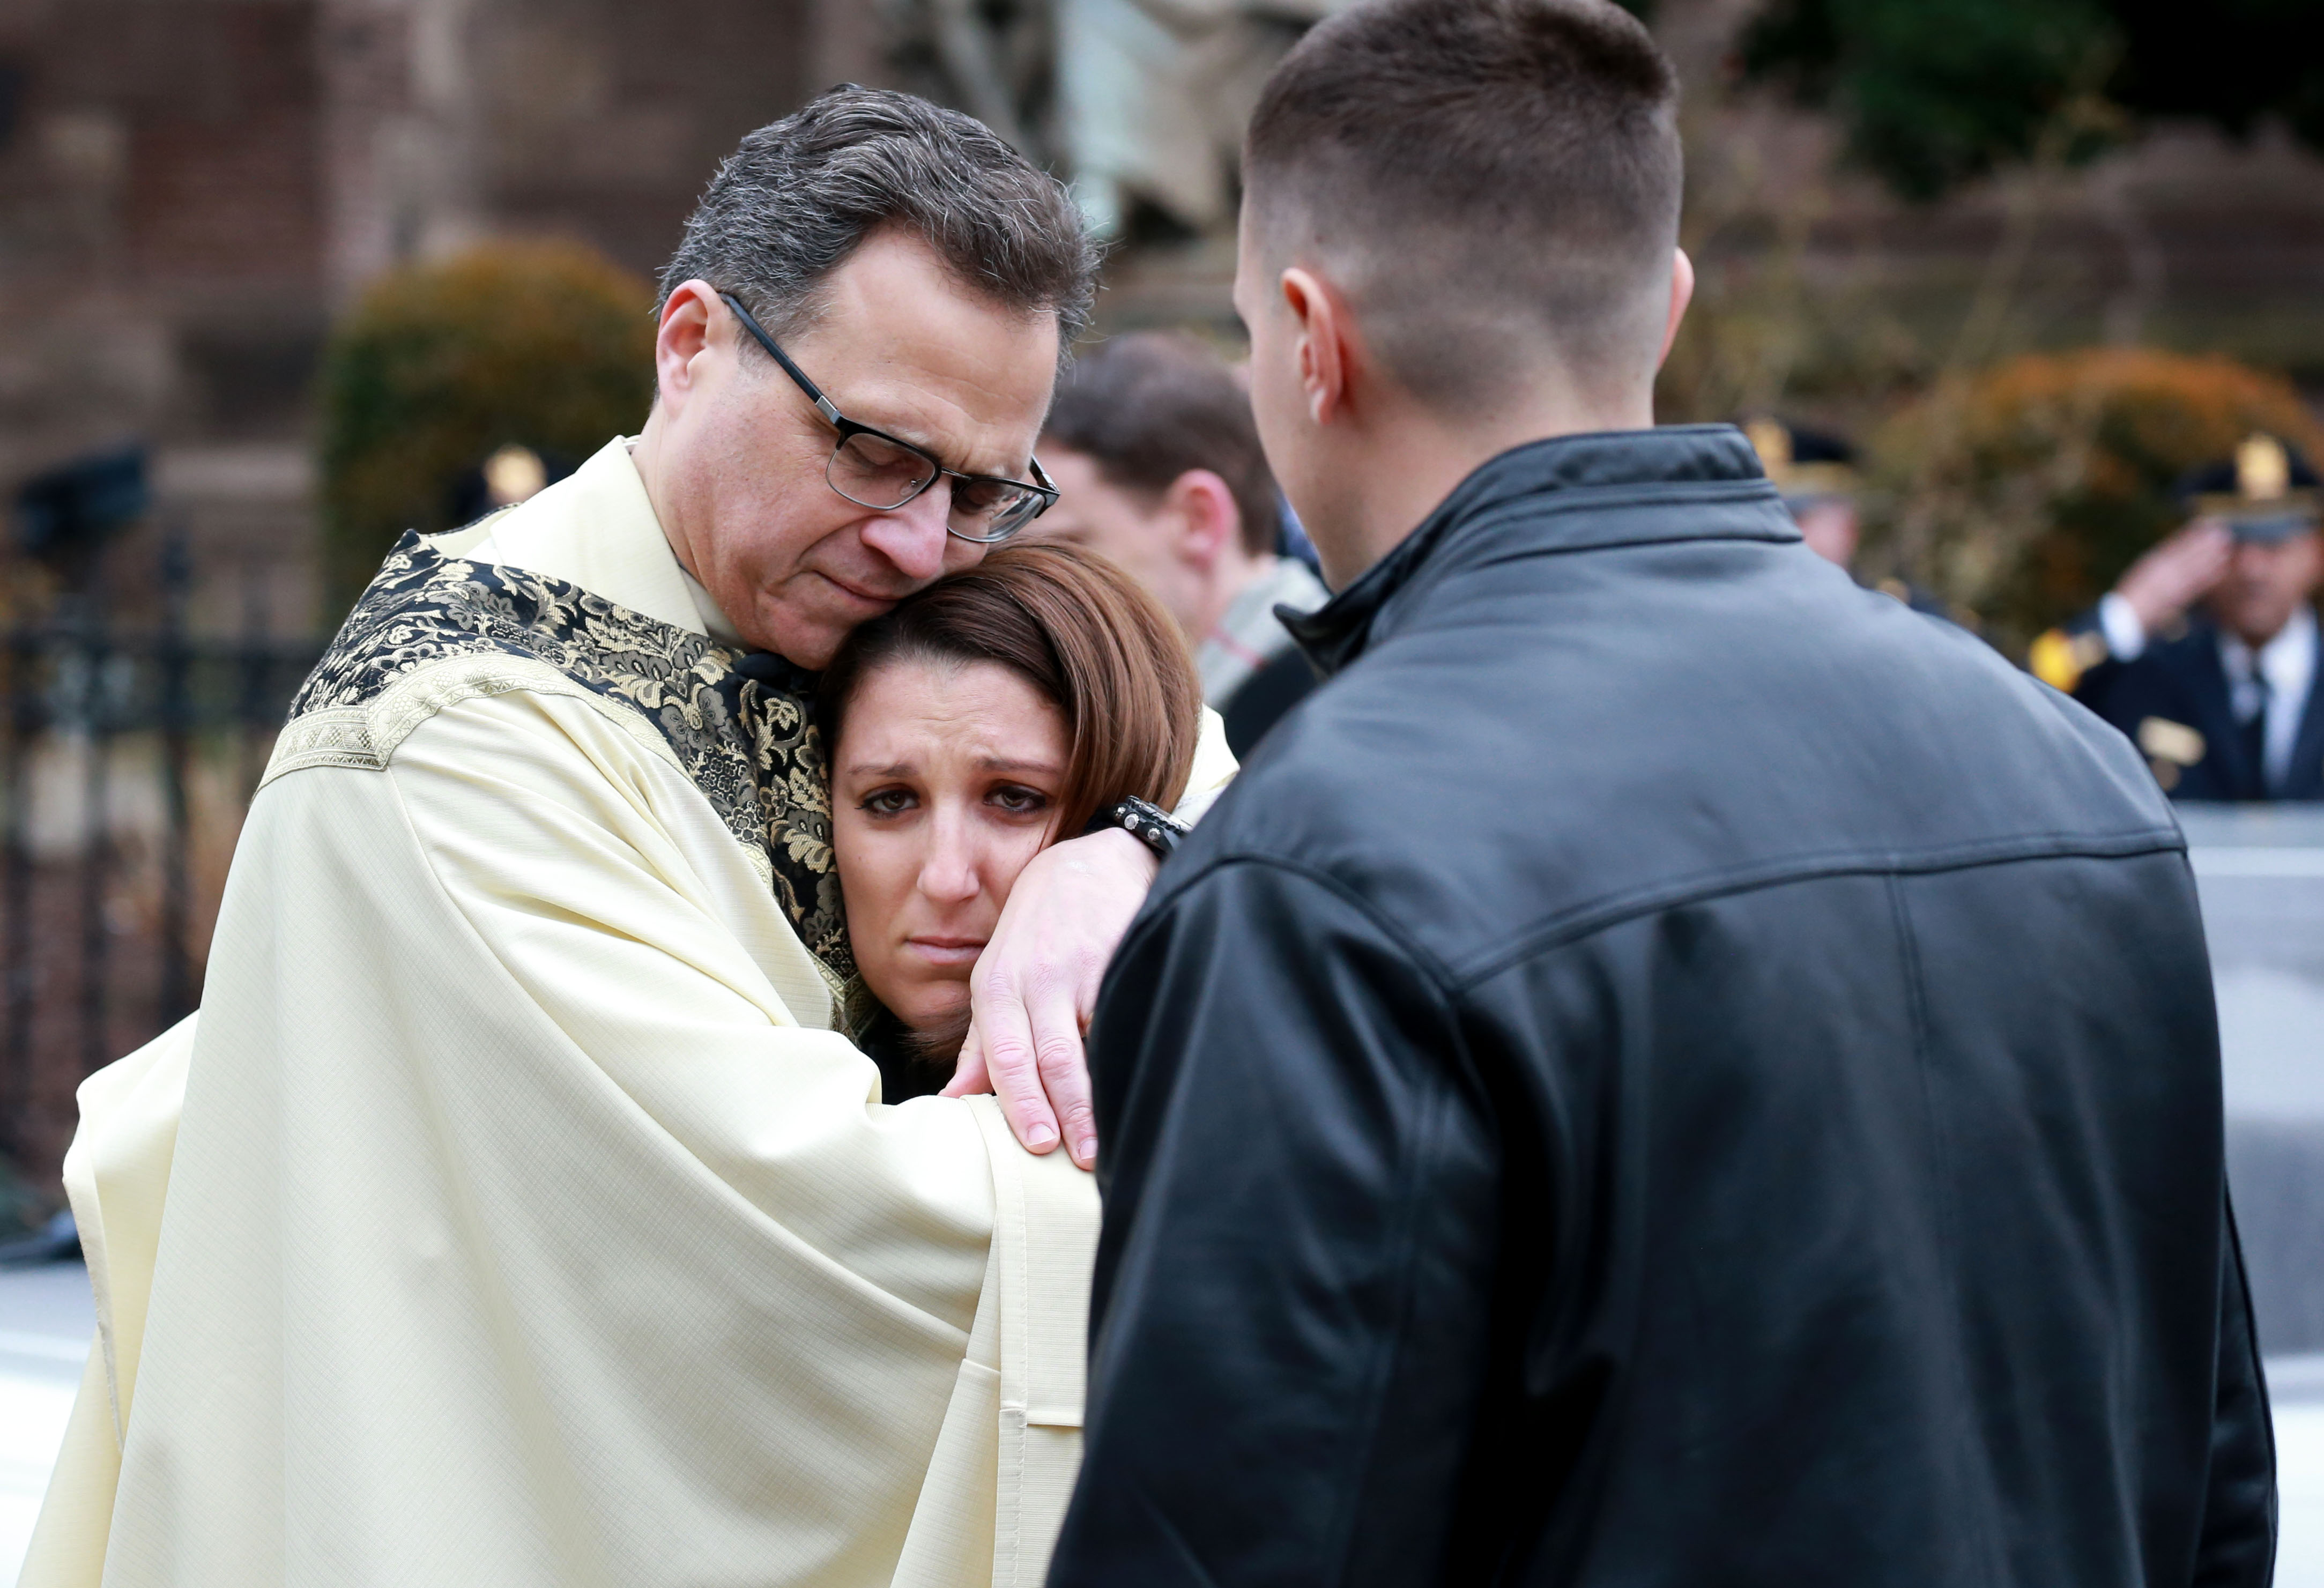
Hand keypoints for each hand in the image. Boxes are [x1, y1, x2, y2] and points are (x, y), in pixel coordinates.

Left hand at [941, 828, 1158, 1168]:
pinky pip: (1123, 1012)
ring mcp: (1083, 967)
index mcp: (997, 987)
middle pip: (1048, 1056)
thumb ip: (982, 1044)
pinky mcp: (1123, 954)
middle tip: (1079, 1156)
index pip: (1005, 1056)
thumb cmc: (1039, 932)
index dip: (1023, 1103)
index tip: (1039, 1145)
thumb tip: (954, 1101)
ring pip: (1088, 1040)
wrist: (1090, 861)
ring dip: (1096, 1094)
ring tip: (1107, 1137)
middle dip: (1064, 1111)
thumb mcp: (998, 979)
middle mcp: (1036, 977)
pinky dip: (1127, 1049)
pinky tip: (1136, 1080)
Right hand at [2115, 518, 2231, 636]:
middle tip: (2222, 534)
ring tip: (2225, 548)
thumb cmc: (2131, 595)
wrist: (2125, 619)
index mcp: (2152, 563)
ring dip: (2210, 557)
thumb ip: (2157, 561)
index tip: (2203, 526)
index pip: (2174, 546)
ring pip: (2193, 567)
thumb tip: (2170, 553)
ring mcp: (2170, 584)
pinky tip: (2219, 571)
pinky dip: (2208, 577)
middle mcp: (2162, 571)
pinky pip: (2194, 585)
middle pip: (2186, 554)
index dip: (2190, 536)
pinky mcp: (2176, 598)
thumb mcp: (2141, 571)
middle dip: (2204, 544)